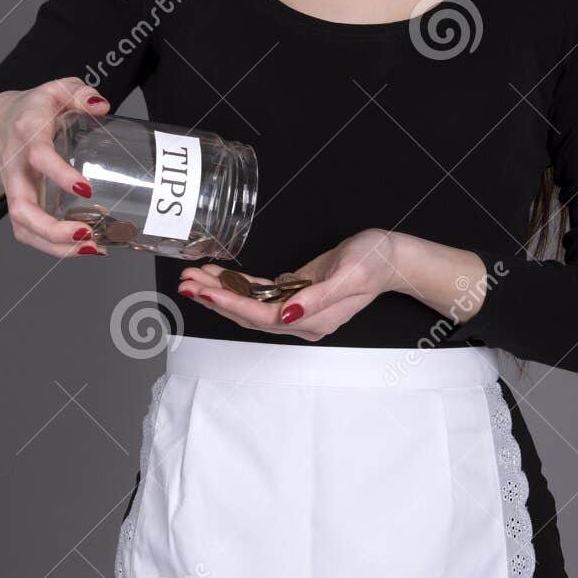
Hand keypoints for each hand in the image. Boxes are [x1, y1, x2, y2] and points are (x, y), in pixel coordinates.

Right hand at [0, 78, 112, 257]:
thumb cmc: (36, 108)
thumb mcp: (58, 89)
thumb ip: (80, 92)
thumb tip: (101, 106)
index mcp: (27, 133)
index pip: (39, 156)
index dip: (58, 174)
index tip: (85, 190)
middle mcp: (16, 166)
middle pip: (21, 207)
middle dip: (51, 228)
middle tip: (86, 233)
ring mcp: (14, 189)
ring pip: (23, 227)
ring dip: (55, 246)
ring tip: (92, 248)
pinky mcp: (20, 204)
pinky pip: (30, 233)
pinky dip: (55, 247)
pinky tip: (86, 248)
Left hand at [176, 228, 401, 340]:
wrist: (391, 257)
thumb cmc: (375, 263)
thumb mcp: (349, 277)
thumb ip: (317, 299)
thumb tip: (287, 315)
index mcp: (314, 321)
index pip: (261, 316)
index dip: (230, 305)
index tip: (204, 292)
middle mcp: (301, 320)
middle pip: (248, 314)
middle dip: (215, 298)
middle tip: (185, 283)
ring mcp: (296, 309)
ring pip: (249, 304)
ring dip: (219, 291)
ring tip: (192, 277)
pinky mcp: (295, 294)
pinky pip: (259, 294)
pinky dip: (236, 285)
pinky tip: (217, 276)